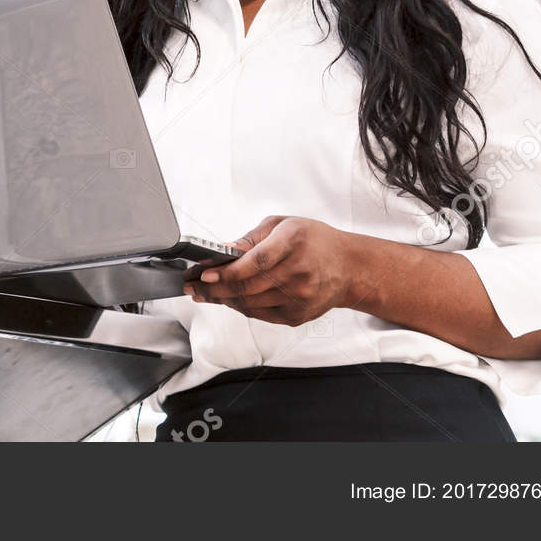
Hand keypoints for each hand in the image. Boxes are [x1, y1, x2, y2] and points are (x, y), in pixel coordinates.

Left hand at [182, 215, 361, 325]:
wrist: (348, 268)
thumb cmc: (315, 241)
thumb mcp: (283, 225)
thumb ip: (251, 239)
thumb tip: (222, 251)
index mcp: (293, 243)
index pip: (255, 262)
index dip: (227, 272)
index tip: (204, 274)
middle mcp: (298, 273)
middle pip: (247, 287)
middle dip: (213, 289)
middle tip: (191, 287)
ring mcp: (298, 298)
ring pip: (250, 304)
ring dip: (222, 300)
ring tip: (203, 294)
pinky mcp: (296, 316)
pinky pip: (259, 314)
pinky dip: (240, 307)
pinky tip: (227, 299)